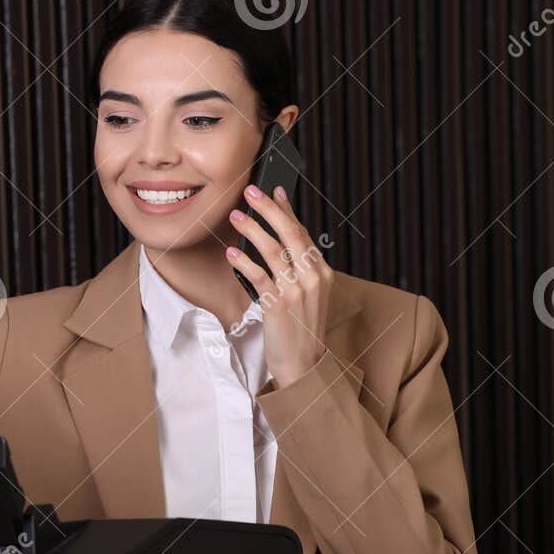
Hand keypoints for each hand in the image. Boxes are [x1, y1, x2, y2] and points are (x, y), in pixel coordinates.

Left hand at [226, 184, 331, 387]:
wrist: (304, 364)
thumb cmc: (302, 328)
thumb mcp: (308, 294)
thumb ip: (299, 268)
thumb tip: (282, 239)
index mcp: (322, 272)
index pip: (302, 232)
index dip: (286, 209)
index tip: (273, 189)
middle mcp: (313, 278)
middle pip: (290, 234)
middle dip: (269, 209)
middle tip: (251, 191)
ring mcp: (297, 291)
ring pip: (273, 250)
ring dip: (252, 229)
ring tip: (236, 215)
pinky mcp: (278, 306)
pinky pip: (258, 277)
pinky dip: (244, 263)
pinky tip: (232, 253)